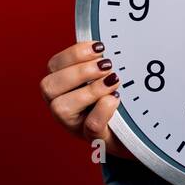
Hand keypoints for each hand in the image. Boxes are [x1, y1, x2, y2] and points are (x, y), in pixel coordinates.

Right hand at [42, 40, 133, 158]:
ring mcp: (75, 125)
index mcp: (63, 86)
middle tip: (107, 65)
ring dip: (90, 89)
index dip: (74, 53)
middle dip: (79, 71)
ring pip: (61, 107)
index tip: (99, 47)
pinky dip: (103, 110)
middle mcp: (61, 106)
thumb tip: (105, 45)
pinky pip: (91, 126)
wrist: (136, 132)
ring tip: (113, 81)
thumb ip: (100, 63)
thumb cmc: (119, 101)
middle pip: (48, 85)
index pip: (53, 65)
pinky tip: (116, 99)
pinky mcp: (94, 139)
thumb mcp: (107, 77)